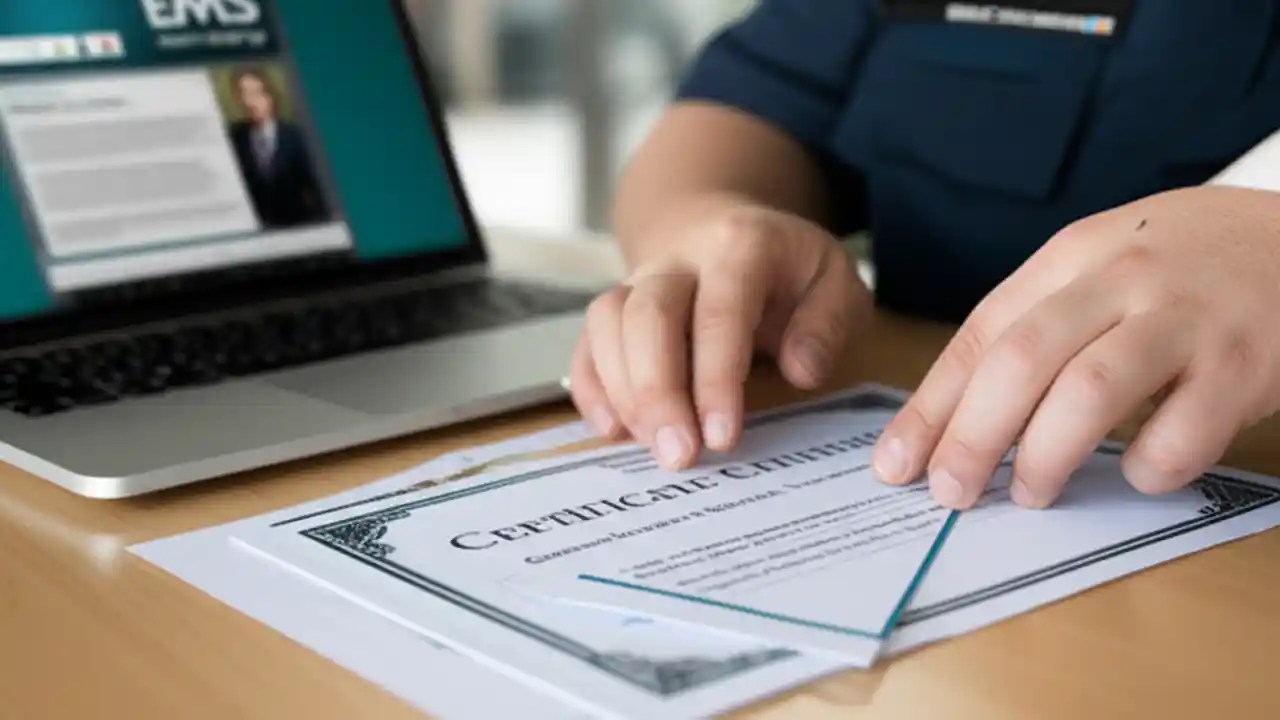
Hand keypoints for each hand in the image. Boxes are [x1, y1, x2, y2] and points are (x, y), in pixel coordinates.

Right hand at [570, 199, 870, 469]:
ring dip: (624, 393)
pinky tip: (614, 430)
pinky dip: (592, 387)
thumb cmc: (788, 268)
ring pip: (608, 323)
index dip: (715, 380)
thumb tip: (802, 370)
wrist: (722, 227)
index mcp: (740, 245)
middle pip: (648, 315)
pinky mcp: (614, 308)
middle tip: (680, 457)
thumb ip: (828, 322)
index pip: (719, 313)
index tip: (723, 438)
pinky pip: (587, 341)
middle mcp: (678, 259)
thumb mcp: (835, 279)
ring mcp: (638, 280)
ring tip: (655, 448)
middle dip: (658, 392)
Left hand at [873, 186, 1279, 508]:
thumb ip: (1039, 324)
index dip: (931, 405)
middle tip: (949, 493)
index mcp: (1071, 257)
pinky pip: (1182, 433)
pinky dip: (1148, 467)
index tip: (895, 463)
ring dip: (1045, 455)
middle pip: (1021, 361)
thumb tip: (956, 416)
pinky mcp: (1246, 365)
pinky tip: (1138, 474)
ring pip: (1091, 392)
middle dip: (970, 436)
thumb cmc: (1186, 265)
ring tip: (1029, 492)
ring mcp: (1186, 319)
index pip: (981, 334)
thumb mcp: (1103, 266)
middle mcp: (1121, 279)